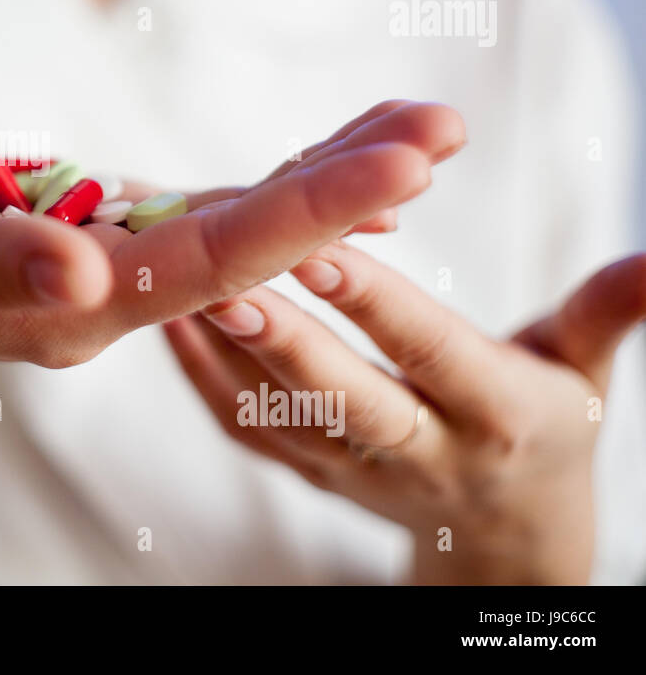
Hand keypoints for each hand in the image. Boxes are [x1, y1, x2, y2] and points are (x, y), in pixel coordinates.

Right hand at [0, 99, 464, 367]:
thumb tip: (85, 274)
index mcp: (73, 310)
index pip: (212, 265)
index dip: (306, 216)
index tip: (399, 171)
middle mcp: (113, 300)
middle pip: (252, 247)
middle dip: (350, 190)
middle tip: (447, 132)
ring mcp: (115, 275)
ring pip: (240, 228)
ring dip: (331, 181)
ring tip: (424, 133)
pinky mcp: (106, 244)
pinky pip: (207, 216)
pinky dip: (276, 186)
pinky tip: (339, 169)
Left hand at [166, 240, 645, 583]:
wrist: (504, 529)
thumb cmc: (547, 422)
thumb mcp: (584, 372)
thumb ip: (607, 313)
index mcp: (495, 414)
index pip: (431, 353)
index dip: (378, 304)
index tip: (324, 242)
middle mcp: (421, 452)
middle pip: (346, 399)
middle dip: (288, 344)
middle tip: (230, 283)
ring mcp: (355, 473)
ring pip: (280, 417)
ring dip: (224, 357)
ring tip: (178, 287)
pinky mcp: (309, 474)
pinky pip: (246, 430)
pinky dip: (202, 379)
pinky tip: (170, 318)